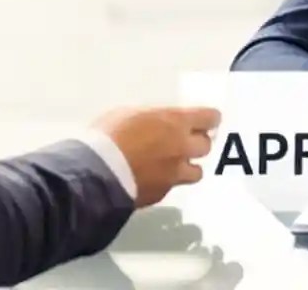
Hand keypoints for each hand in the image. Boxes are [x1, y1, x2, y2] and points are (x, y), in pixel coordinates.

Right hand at [96, 106, 221, 206]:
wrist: (97, 174)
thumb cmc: (109, 136)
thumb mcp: (130, 113)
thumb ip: (153, 118)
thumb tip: (159, 123)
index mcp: (175, 122)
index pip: (210, 118)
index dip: (210, 119)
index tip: (207, 120)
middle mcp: (182, 148)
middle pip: (206, 146)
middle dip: (197, 142)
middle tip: (185, 140)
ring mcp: (174, 174)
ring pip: (197, 171)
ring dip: (188, 166)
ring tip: (174, 164)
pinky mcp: (163, 193)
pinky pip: (173, 186)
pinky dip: (167, 182)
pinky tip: (152, 178)